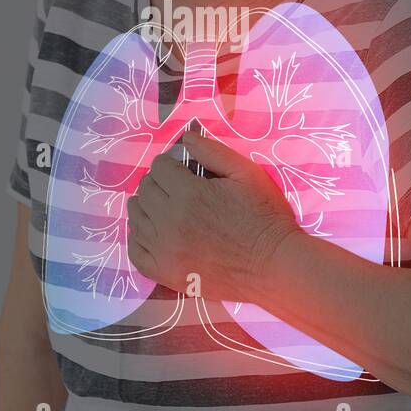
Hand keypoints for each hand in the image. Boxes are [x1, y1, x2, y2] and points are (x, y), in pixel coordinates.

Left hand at [126, 129, 299, 301]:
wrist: (274, 265)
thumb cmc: (265, 217)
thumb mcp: (246, 174)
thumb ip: (213, 152)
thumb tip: (186, 137)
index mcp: (189, 195)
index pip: (159, 167)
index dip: (171, 163)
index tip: (182, 169)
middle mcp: (170, 222)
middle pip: (145, 190)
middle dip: (158, 182)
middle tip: (176, 187)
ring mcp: (165, 251)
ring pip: (136, 218)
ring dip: (147, 207)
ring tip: (166, 208)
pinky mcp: (166, 273)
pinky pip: (135, 251)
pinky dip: (139, 237)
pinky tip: (154, 232)